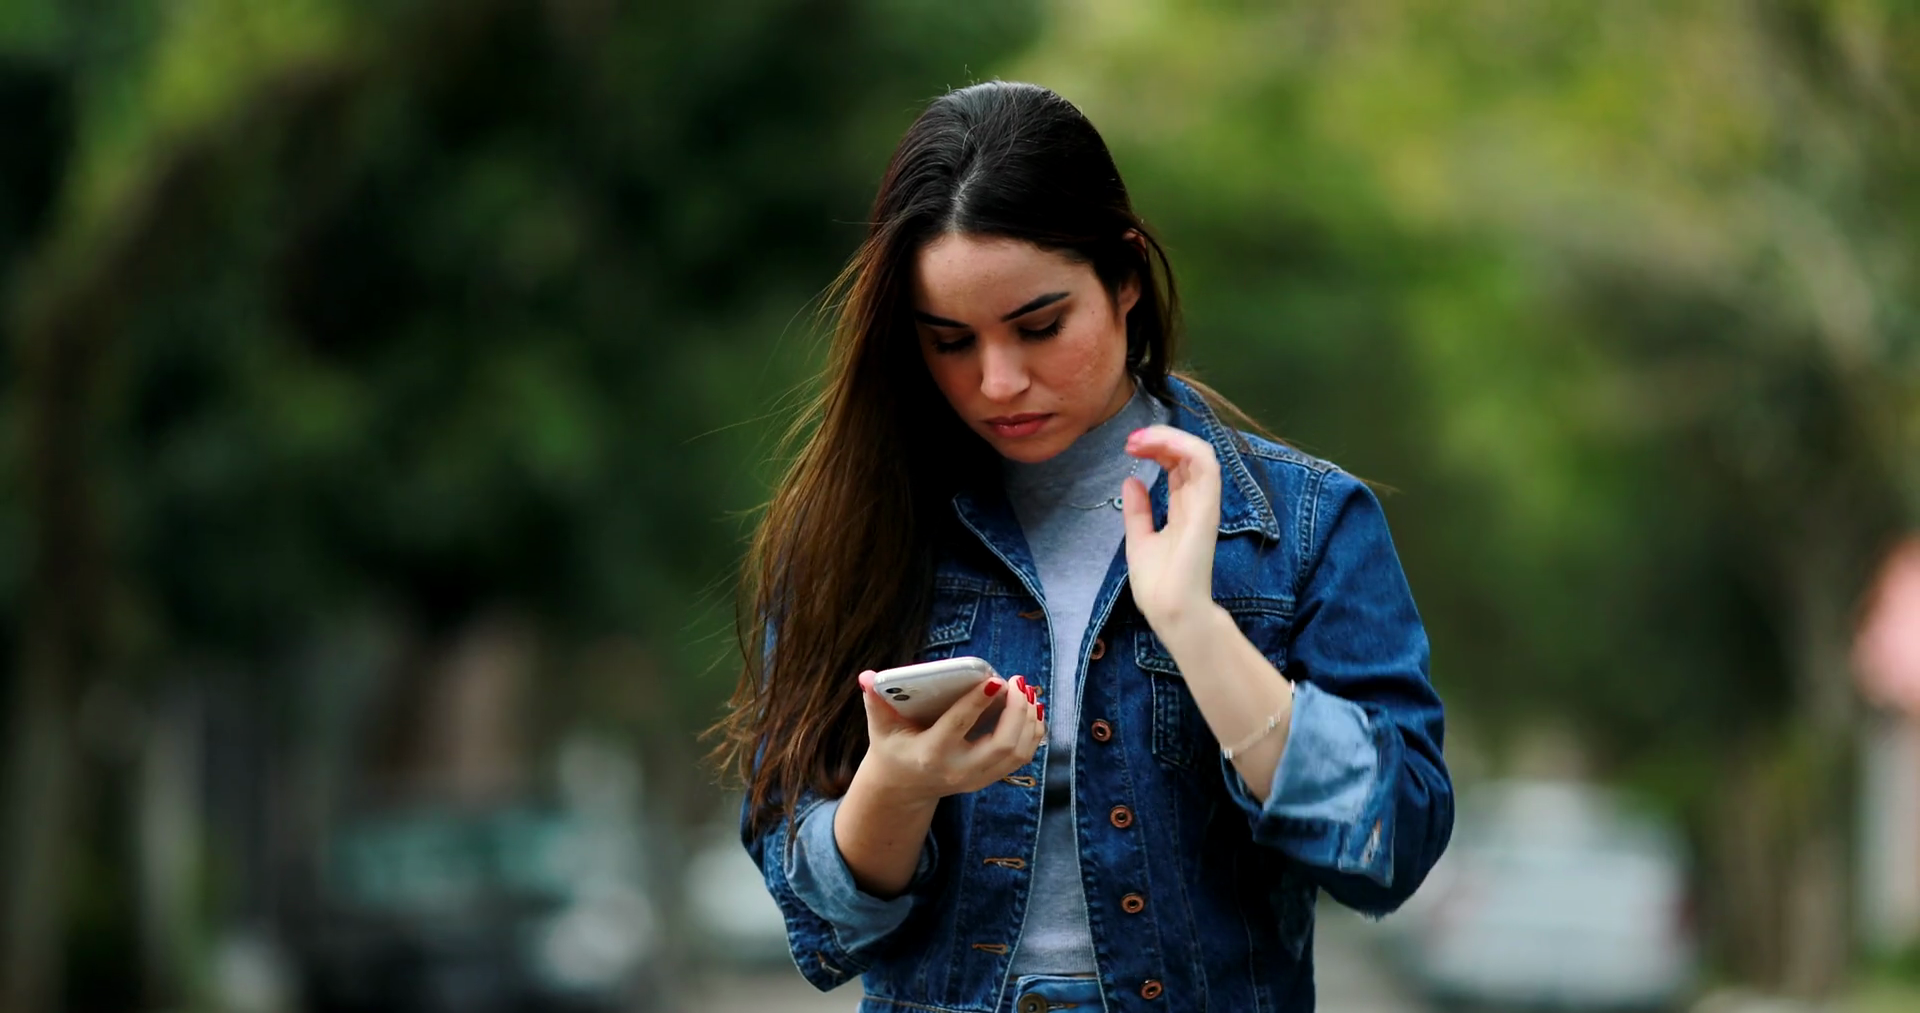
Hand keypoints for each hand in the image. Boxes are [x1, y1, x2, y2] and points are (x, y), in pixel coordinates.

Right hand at [852, 668, 1045, 806]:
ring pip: (1017, 752)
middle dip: (1017, 711)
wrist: (903, 787)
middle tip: (1018, 681)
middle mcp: (958, 769)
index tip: (995, 680)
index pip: (958, 726)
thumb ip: (874, 701)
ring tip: (1028, 691)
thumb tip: (866, 676)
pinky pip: (1021, 757)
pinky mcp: (988, 778)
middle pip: (1001, 744)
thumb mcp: (880, 727)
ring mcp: (976, 778)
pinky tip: (1032, 709)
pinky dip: (1032, 733)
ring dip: (1029, 720)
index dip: (978, 702)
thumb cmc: (892, 748)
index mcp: (930, 753)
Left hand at [1121, 424, 1222, 632]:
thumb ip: (1139, 510)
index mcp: (1183, 509)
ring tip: (1139, 439)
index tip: (1129, 446)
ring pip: (1200, 453)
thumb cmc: (1158, 585)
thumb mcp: (1139, 539)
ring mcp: (1204, 504)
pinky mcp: (1207, 510)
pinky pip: (1207, 467)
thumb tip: (1132, 479)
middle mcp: (1197, 502)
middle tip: (1131, 440)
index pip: (1178, 465)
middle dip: (1160, 438)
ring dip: (1170, 438)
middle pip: (1187, 454)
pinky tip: (1159, 444)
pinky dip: (1185, 447)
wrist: (1170, 612)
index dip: (1157, 448)